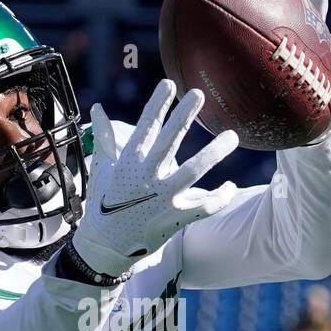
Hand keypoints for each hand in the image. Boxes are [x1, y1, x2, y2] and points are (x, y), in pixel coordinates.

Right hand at [73, 79, 238, 277]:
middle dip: (184, 116)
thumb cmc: (104, 203)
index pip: (144, 128)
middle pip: (169, 142)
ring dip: (214, 153)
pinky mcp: (175, 218)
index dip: (157, 105)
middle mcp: (146, 178)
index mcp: (129, 162)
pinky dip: (220, 198)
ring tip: (232, 136)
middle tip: (199, 94)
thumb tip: (97, 108)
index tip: (169, 84)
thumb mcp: (102, 168)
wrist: (105, 246)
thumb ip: (105, 137)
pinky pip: (203, 207)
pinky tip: (231, 186)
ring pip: (193, 172)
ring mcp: (162, 199)